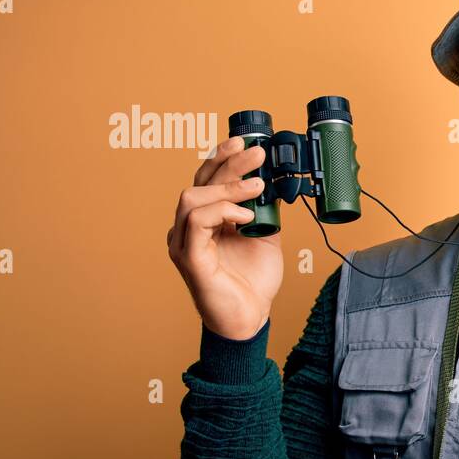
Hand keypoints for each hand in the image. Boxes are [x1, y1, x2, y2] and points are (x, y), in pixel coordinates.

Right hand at [166, 135, 282, 339]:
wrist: (250, 317)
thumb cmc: (252, 281)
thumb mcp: (266, 236)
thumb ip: (264, 210)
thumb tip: (275, 182)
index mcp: (204, 220)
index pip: (205, 179)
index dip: (221, 157)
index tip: (244, 142)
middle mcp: (188, 228)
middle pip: (199, 182)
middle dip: (230, 164)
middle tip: (258, 155)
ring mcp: (184, 242)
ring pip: (192, 197)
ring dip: (227, 187)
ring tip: (257, 187)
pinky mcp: (189, 258)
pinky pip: (196, 223)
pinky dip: (222, 212)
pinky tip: (246, 216)